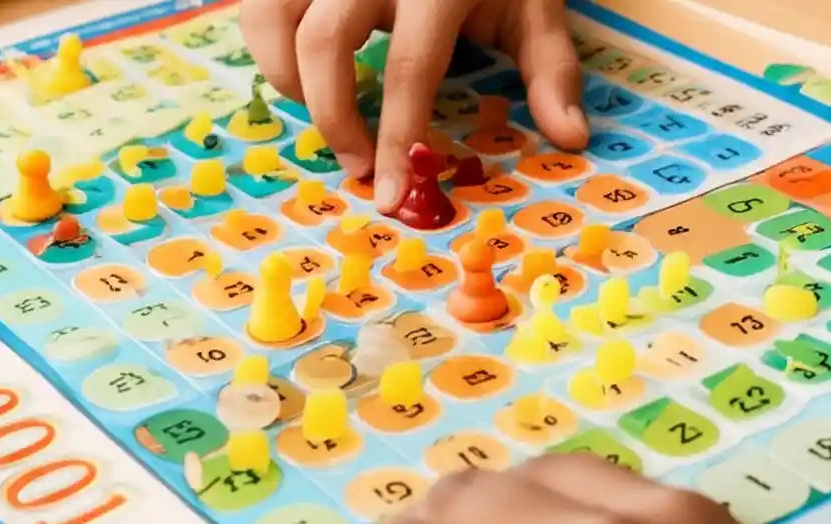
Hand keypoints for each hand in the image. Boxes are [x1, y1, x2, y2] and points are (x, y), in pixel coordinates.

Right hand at [240, 0, 588, 213]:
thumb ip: (550, 69)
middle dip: (333, 119)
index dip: (397, 140)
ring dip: (288, 81)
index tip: (391, 196)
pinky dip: (270, 48)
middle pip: (324, 45)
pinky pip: (257, 7)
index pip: (409, 69)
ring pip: (273, 21)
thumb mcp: (534, 5)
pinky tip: (304, 71)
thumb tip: (572, 138)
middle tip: (358, 166)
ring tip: (326, 114)